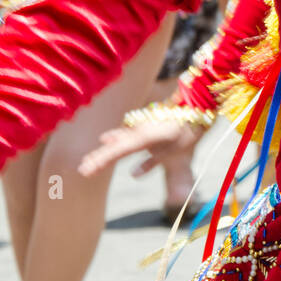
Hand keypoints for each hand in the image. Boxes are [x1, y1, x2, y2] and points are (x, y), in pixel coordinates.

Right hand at [78, 118, 203, 178]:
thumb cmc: (189, 129)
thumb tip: (133, 175)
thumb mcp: (175, 149)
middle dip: (98, 158)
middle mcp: (139, 131)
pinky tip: (107, 139)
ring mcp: (142, 127)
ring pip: (119, 141)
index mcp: (144, 137)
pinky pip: (127, 134)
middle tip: (82, 169)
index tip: (85, 171)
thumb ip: (154, 161)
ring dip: (105, 151)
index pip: (117, 152)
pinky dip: (116, 139)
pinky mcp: (148, 126)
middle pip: (114, 147)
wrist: (198, 105)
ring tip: (90, 160)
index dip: (100, 161)